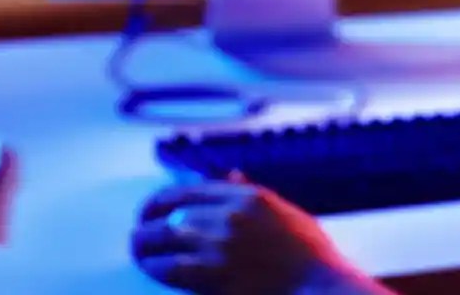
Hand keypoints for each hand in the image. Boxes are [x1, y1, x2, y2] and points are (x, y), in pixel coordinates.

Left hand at [132, 172, 389, 294]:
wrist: (320, 286)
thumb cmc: (308, 255)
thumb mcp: (282, 212)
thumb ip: (251, 193)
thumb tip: (230, 176)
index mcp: (245, 197)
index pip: (188, 190)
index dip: (162, 200)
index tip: (151, 209)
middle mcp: (229, 216)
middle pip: (171, 213)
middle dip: (148, 224)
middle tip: (138, 234)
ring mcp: (220, 246)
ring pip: (165, 239)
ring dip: (145, 246)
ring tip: (138, 251)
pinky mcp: (215, 276)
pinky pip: (172, 268)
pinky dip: (156, 267)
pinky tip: (152, 268)